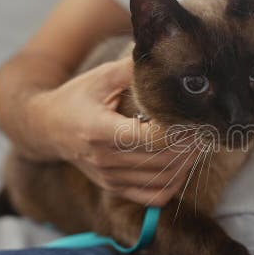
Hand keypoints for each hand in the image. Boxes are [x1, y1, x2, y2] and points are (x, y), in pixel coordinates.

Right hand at [27, 58, 197, 206]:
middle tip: (206, 128)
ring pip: (162, 180)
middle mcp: (103, 159)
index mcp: (98, 130)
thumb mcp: (101, 76)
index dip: (178, 129)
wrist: (47, 127)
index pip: (150, 138)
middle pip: (161, 160)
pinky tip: (181, 164)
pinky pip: (154, 197)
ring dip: (187, 163)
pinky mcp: (114, 188)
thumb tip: (167, 57)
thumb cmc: (77, 97)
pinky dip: (174, 183)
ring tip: (198, 143)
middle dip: (190, 146)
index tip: (193, 116)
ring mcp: (109, 178)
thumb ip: (133, 69)